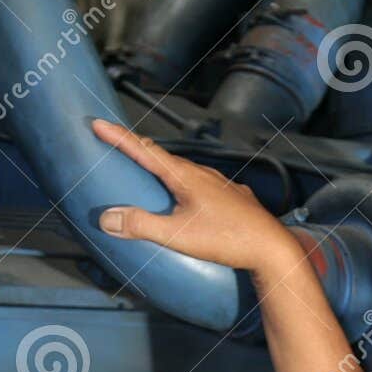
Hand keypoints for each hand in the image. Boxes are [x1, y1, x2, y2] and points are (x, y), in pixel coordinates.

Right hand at [90, 119, 303, 277]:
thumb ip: (142, 225)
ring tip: (149, 172)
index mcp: (186, 176)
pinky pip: (203, 185)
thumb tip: (106, 218)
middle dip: (138, 149)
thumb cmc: (229, 239)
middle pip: (164, 157)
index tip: (98, 123)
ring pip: (186, 171)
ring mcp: (221, 185)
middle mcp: (203, 174)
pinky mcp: (233, 198)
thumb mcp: (179, 234)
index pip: (145, 150)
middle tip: (117, 144)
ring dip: (164, 168)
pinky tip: (189, 197)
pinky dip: (186, 185)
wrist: (272, 248)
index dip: (119, 137)